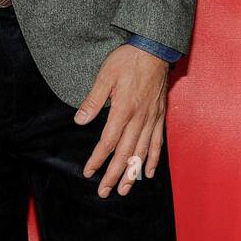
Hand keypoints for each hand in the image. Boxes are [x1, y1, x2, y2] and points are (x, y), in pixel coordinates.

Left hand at [75, 42, 169, 197]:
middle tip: (104, 192)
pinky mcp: (160, 115)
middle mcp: (140, 117)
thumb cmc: (129, 59)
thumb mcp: (105, 75)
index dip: (98, 159)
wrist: (155, 48)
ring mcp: (152, 118)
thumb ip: (93, 100)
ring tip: (124, 189)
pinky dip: (153, 158)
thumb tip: (80, 120)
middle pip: (126, 152)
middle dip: (114, 175)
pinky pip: (158, 141)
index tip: (89, 172)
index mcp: (124, 108)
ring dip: (133, 173)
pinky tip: (149, 172)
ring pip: (142, 151)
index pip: (109, 141)